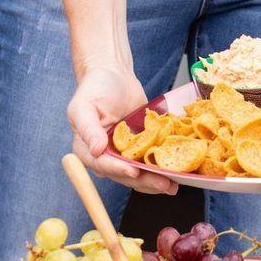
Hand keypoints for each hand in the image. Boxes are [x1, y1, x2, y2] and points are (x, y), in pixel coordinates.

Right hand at [67, 65, 178, 194]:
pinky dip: (162, 168)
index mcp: (87, 150)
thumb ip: (88, 128)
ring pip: (139, 173)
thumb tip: (96, 150)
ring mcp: (123, 154)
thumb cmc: (96, 88)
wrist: (114, 76)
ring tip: (173, 185)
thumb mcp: (84, 106)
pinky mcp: (139, 148)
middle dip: (144, 181)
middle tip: (163, 184)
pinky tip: (177, 172)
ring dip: (156, 180)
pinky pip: (150, 161)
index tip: (133, 172)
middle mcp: (105, 156)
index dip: (118, 169)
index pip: (103, 165)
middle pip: (124, 174)